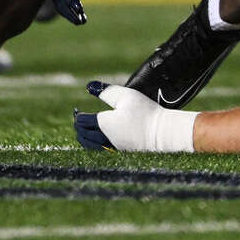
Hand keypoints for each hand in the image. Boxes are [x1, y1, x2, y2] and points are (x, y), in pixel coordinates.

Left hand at [75, 79, 194, 152]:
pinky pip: (98, 151)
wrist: (161, 134)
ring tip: (86, 130)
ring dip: (84, 137)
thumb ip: (106, 91)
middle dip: (79, 126)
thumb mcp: (126, 96)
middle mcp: (103, 138)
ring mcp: (111, 148)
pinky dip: (93, 145)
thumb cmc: (145, 112)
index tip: (78, 111)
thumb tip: (89, 86)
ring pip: (89, 145)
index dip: (79, 116)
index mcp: (102, 123)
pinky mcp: (119, 153)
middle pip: (82, 135)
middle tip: (79, 119)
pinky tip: (98, 139)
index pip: (82, 121)